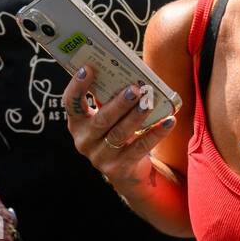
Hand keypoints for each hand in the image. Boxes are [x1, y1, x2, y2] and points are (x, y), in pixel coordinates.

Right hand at [63, 65, 175, 184]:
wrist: (126, 171)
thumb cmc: (117, 133)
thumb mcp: (109, 118)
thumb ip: (111, 99)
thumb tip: (131, 73)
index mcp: (78, 124)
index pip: (71, 104)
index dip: (77, 87)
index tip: (87, 69)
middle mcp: (85, 141)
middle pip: (101, 120)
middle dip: (119, 103)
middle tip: (134, 89)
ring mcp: (101, 157)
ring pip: (119, 134)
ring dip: (136, 117)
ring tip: (149, 103)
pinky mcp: (119, 168)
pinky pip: (140, 148)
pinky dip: (156, 133)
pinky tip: (168, 121)